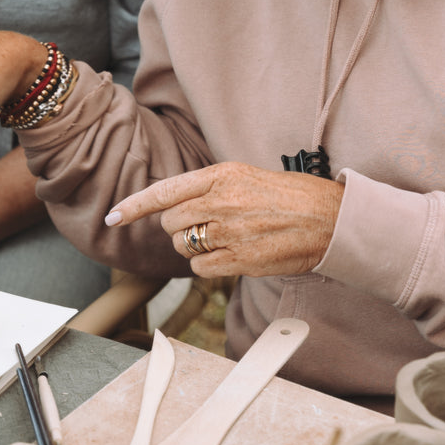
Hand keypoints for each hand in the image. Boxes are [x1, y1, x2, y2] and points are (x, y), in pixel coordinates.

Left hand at [104, 161, 342, 278]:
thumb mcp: (247, 176)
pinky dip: (209, 266)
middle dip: (179, 228)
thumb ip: (210, 187)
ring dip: (195, 247)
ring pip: (183, 247)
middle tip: (207, 225)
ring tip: (226, 238)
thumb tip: (175, 207)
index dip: (133, 206)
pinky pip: (201, 269)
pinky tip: (232, 256)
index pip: (165, 191)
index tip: (112, 218)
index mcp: (222, 175)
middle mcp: (222, 201)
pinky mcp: (241, 260)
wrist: (332, 219)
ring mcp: (231, 232)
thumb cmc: (292, 196)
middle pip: (171, 223)